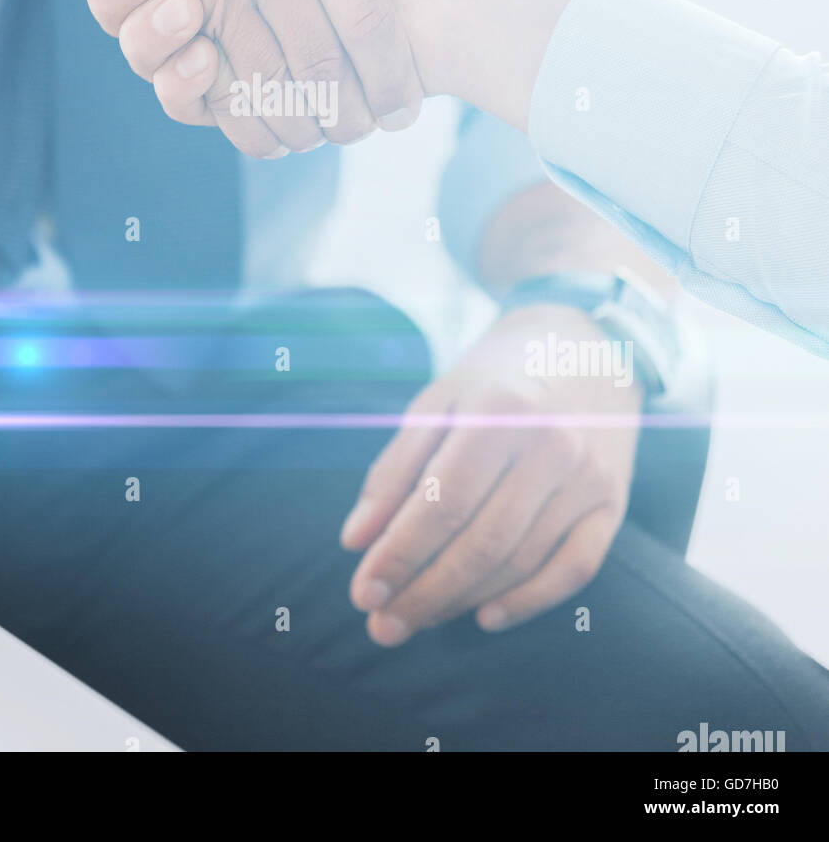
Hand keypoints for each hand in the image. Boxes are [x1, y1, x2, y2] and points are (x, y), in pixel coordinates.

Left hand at [339, 306, 641, 643]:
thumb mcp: (437, 402)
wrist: (587, 347)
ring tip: (417, 620)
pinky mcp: (615, 503)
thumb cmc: (495, 377)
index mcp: (499, 409)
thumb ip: (396, 469)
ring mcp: (589, 477)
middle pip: (482, 541)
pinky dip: (530, 601)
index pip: (443, 502)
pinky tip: (484, 617)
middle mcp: (552, 443)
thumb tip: (358, 540)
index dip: (400, 554)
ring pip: (521, 561)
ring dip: (463, 600)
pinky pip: (575, 569)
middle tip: (383, 626)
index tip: (363, 592)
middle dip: (425, 591)